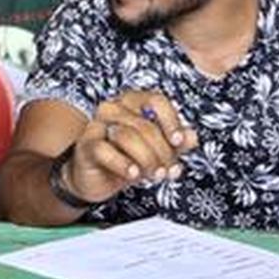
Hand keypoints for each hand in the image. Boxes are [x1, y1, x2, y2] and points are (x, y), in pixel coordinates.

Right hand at [64, 91, 198, 203]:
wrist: (97, 178)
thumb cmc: (128, 157)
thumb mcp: (157, 150)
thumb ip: (175, 142)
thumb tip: (192, 136)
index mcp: (131, 103)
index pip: (155, 100)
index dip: (171, 121)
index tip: (178, 141)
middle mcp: (112, 109)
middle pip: (145, 125)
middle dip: (162, 152)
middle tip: (168, 171)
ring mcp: (96, 126)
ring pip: (127, 137)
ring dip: (147, 160)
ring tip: (154, 175)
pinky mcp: (86, 145)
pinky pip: (105, 151)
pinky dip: (124, 165)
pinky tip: (133, 175)